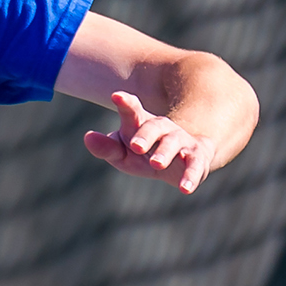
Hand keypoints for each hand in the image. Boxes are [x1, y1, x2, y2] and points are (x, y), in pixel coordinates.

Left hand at [84, 91, 215, 193]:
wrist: (180, 161)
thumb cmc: (143, 154)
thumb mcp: (122, 153)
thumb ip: (106, 147)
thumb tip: (88, 137)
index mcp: (141, 123)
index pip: (132, 110)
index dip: (126, 103)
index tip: (116, 96)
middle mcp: (163, 128)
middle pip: (155, 126)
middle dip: (145, 135)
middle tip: (135, 146)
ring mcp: (182, 141)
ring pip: (175, 142)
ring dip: (166, 153)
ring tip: (156, 164)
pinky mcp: (197, 158)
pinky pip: (195, 166)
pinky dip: (191, 176)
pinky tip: (185, 189)